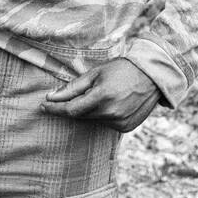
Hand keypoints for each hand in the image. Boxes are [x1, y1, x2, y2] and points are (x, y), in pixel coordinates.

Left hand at [41, 58, 161, 132]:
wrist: (153, 76)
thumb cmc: (122, 69)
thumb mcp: (96, 73)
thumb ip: (72, 87)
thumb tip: (51, 97)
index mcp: (101, 97)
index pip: (70, 110)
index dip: (55, 109)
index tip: (43, 107)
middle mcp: (110, 113)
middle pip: (80, 116)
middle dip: (73, 107)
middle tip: (75, 95)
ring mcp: (119, 123)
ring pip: (93, 120)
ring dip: (91, 111)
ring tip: (104, 94)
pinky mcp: (126, 128)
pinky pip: (106, 124)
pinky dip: (104, 115)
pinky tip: (113, 103)